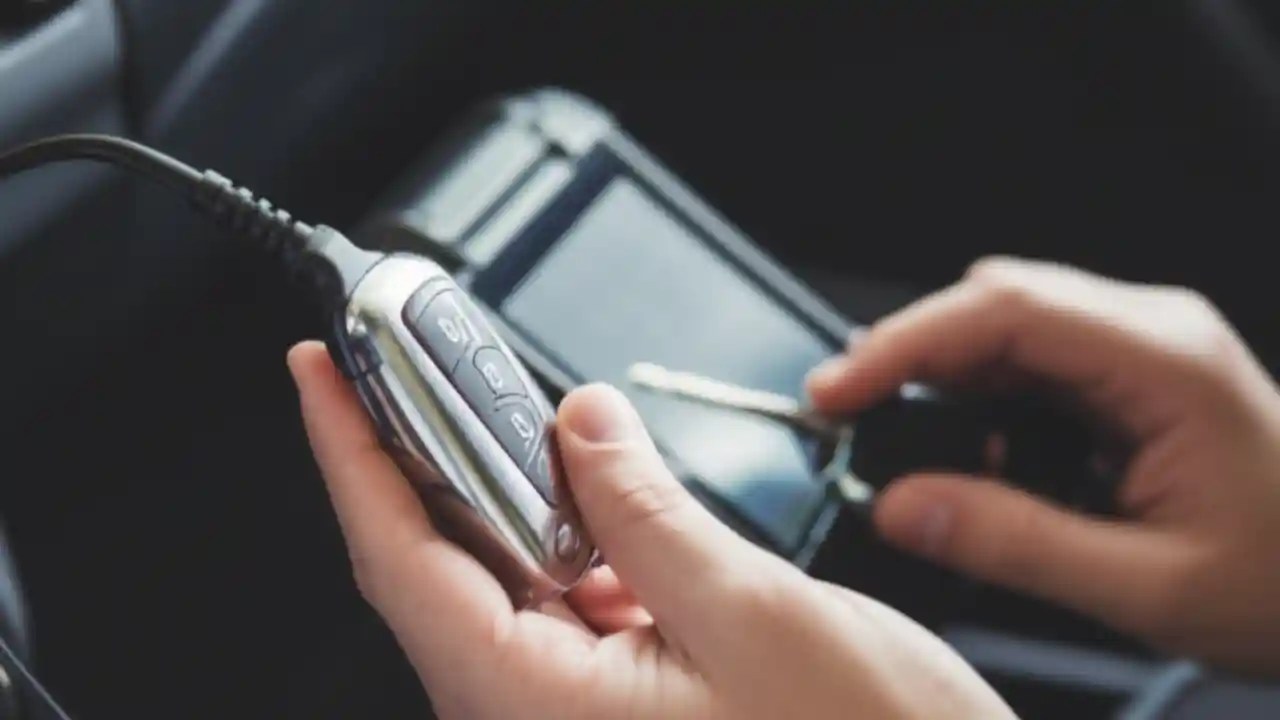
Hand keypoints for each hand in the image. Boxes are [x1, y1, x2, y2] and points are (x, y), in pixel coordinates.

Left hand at [287, 342, 1014, 719]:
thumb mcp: (753, 613)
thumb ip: (647, 511)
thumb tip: (581, 424)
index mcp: (538, 708)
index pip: (400, 564)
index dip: (350, 456)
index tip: (322, 373)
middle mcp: (534, 717)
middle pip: (439, 563)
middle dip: (428, 450)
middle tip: (417, 358)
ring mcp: (572, 713)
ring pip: (504, 576)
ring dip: (511, 489)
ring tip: (515, 410)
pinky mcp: (615, 701)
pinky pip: (561, 600)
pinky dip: (573, 533)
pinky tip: (595, 486)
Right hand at [806, 256, 1279, 676]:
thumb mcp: (1147, 586)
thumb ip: (1015, 542)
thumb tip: (901, 508)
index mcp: (1163, 361)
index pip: (1001, 311)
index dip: (903, 343)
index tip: (836, 390)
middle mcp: (1151, 333)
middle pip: (992, 305)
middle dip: (906, 354)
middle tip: (842, 414)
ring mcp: (1141, 350)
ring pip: (1005, 331)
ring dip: (939, 376)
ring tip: (890, 437)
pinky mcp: (1130, 378)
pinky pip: (1031, 364)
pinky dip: (978, 398)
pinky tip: (963, 449)